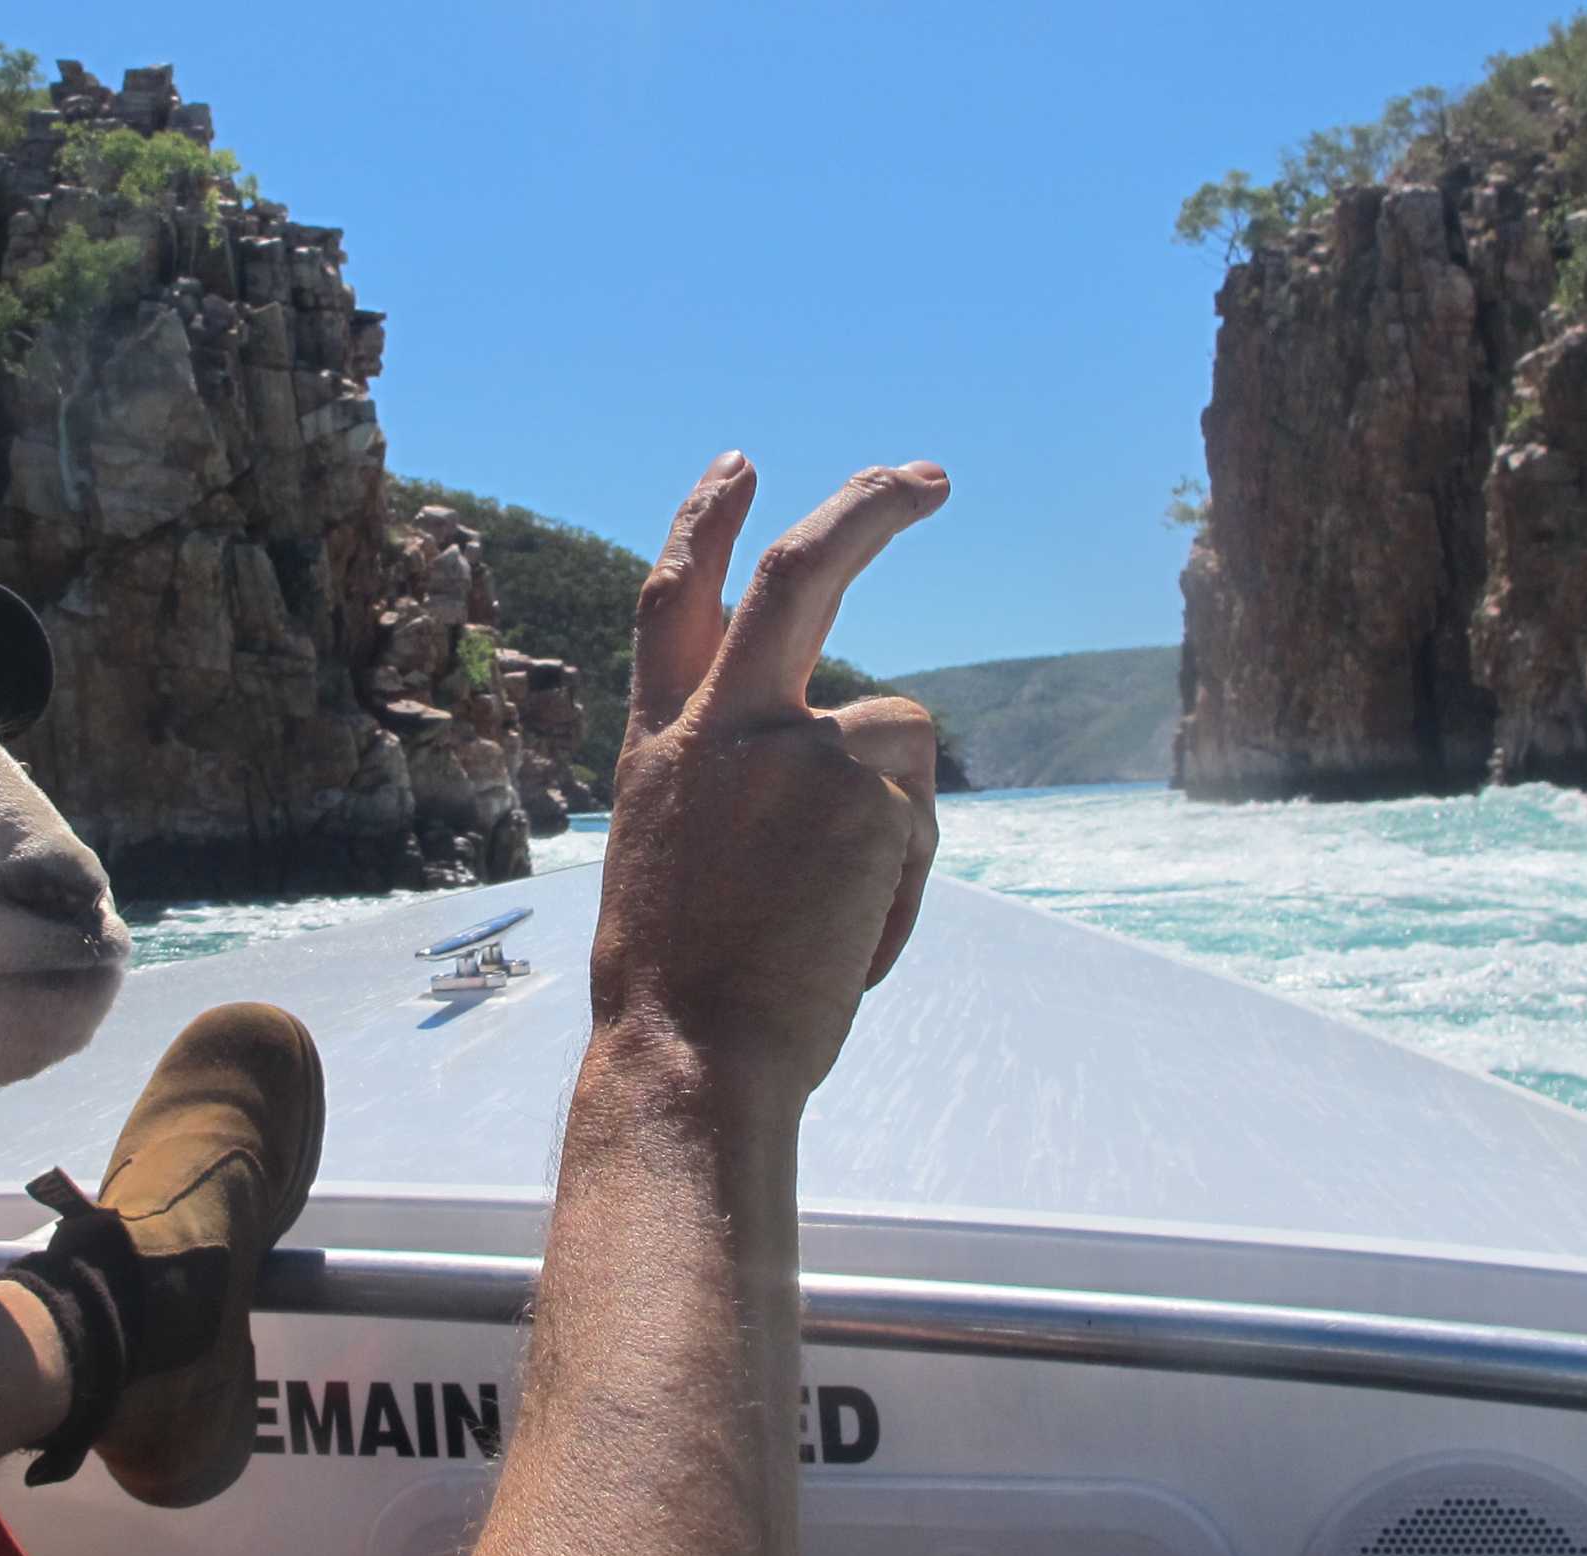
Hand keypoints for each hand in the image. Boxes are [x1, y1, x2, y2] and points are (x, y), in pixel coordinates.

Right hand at [591, 452, 947, 1102]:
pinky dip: (901, 880)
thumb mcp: (673, 857)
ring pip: (897, 732)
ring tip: (838, 912)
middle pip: (799, 574)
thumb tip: (822, 765)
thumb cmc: (683, 990)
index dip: (704, 525)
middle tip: (926, 477)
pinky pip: (917, 818)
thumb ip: (726, 786)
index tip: (738, 468)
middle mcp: (719, 727)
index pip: (674, 602)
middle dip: (865, 508)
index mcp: (660, 746)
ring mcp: (791, 750)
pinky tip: (851, 937)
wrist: (693, 1055)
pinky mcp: (860, 791)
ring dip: (895, 816)